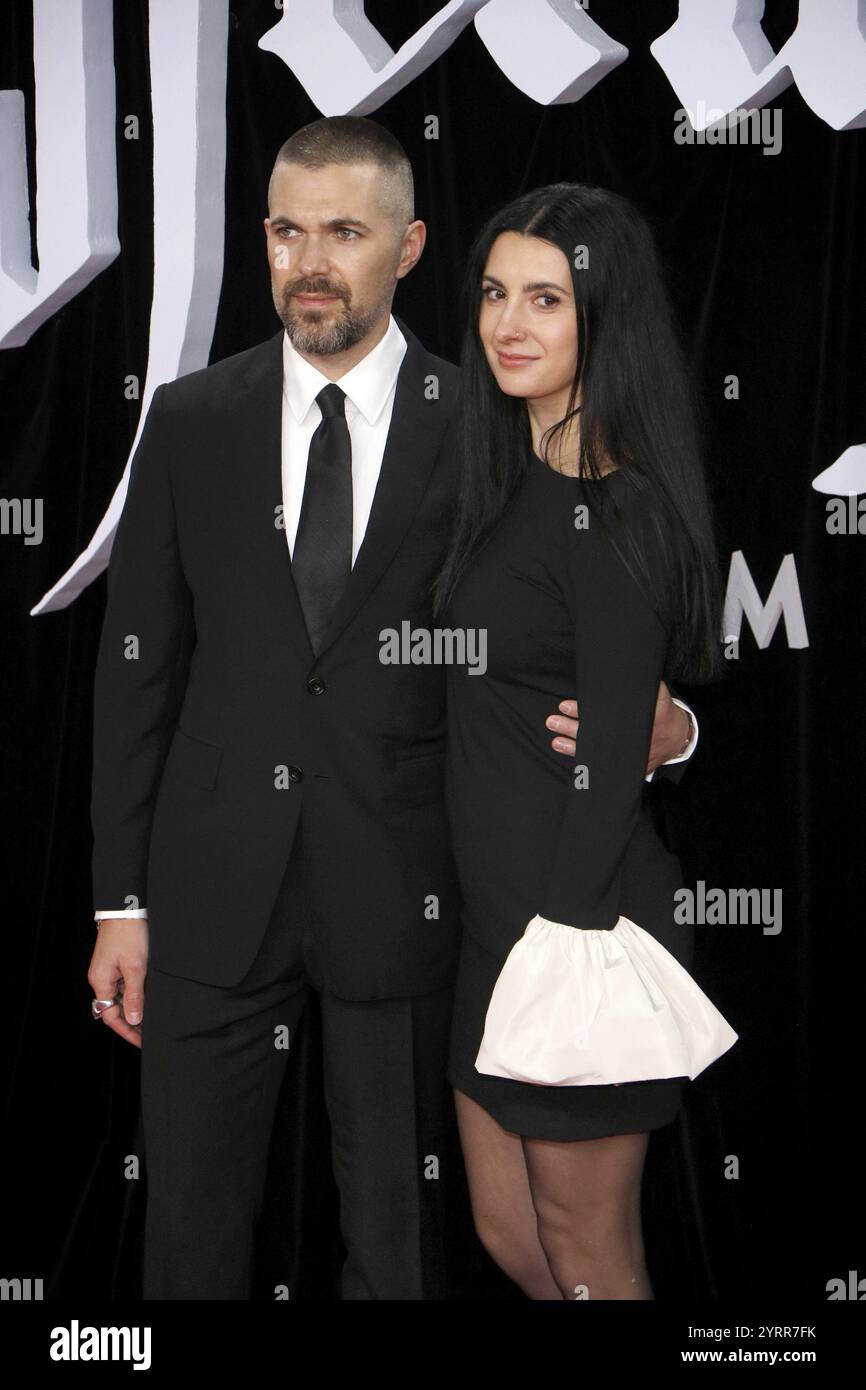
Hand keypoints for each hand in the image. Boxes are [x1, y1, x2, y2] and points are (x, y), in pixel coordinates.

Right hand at [87, 919, 148, 1048]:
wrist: (125, 908)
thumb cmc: (128, 935)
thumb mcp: (135, 967)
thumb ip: (134, 995)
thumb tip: (133, 1020)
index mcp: (101, 982)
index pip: (111, 1017)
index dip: (127, 1031)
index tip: (142, 1041)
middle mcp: (100, 978)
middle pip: (114, 1009)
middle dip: (131, 1023)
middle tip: (149, 1034)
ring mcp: (106, 970)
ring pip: (119, 998)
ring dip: (133, 1009)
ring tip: (151, 1020)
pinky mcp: (114, 963)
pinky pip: (122, 986)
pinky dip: (134, 995)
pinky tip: (146, 999)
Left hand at [546, 681, 689, 775]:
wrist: (677, 738)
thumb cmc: (662, 712)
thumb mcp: (659, 696)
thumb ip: (646, 684)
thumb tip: (631, 667)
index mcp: (631, 721)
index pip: (600, 716)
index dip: (581, 710)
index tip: (565, 705)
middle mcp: (624, 739)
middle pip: (592, 734)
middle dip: (570, 728)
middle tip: (552, 722)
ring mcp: (623, 754)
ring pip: (593, 751)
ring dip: (571, 745)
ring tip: (555, 740)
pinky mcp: (623, 766)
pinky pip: (600, 765)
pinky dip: (583, 761)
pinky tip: (567, 754)